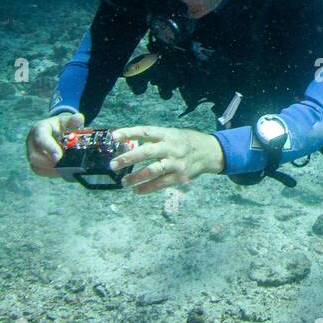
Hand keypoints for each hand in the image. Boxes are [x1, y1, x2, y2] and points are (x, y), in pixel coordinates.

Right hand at [27, 111, 84, 176]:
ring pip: (36, 166)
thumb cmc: (63, 125)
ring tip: (64, 169)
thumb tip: (78, 118)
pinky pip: (40, 171)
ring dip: (50, 169)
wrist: (59, 131)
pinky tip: (62, 172)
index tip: (59, 156)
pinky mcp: (35, 162)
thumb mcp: (68, 120)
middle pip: (34, 155)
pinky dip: (51, 173)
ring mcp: (32, 153)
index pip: (41, 138)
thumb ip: (74, 120)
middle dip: (49, 162)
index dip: (49, 147)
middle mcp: (32, 142)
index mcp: (39, 128)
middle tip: (63, 165)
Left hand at [109, 126, 224, 193]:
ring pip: (153, 170)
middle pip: (147, 152)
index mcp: (167, 134)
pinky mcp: (180, 176)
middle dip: (129, 158)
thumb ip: (154, 138)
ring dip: (136, 177)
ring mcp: (176, 162)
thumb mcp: (172, 134)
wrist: (209, 152)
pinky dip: (148, 188)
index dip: (129, 133)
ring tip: (124, 182)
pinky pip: (161, 183)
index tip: (114, 136)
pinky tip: (137, 191)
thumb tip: (129, 142)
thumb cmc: (185, 142)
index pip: (146, 131)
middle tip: (113, 164)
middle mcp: (171, 147)